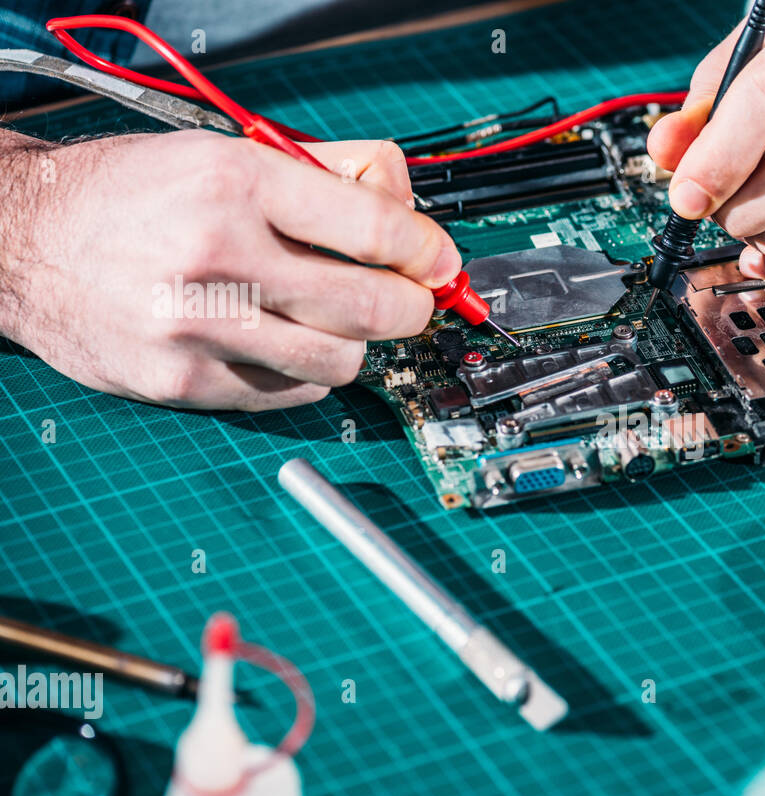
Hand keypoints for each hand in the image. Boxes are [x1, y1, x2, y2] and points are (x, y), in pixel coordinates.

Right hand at [0, 130, 457, 409]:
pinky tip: (286, 343)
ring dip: (356, 343)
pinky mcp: (185, 383)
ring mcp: (200, 330)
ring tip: (332, 318)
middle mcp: (219, 258)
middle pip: (374, 308)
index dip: (429, 252)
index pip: (376, 230)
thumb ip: (325, 169)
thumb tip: (407, 201)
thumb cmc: (132, 195)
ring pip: (341, 362)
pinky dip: (307, 374)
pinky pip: (291, 394)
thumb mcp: (223, 151)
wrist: (23, 242)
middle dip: (412, 307)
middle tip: (410, 300)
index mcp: (236, 186)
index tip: (441, 262)